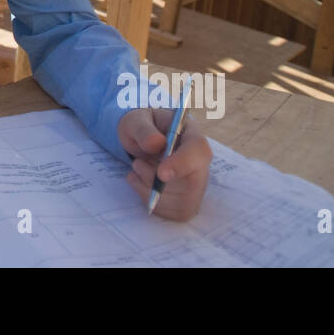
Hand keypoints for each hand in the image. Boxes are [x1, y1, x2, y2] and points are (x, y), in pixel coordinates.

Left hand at [117, 107, 211, 221]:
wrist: (140, 138)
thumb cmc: (141, 127)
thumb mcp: (135, 120)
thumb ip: (142, 129)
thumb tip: (156, 143)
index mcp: (191, 135)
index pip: (199, 152)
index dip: (182, 165)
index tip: (161, 174)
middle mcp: (199, 162)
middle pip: (195, 184)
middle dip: (161, 185)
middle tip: (137, 165)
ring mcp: (195, 183)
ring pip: (184, 203)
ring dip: (153, 193)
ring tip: (136, 170)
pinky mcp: (186, 199)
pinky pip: (175, 213)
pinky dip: (152, 202)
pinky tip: (140, 184)